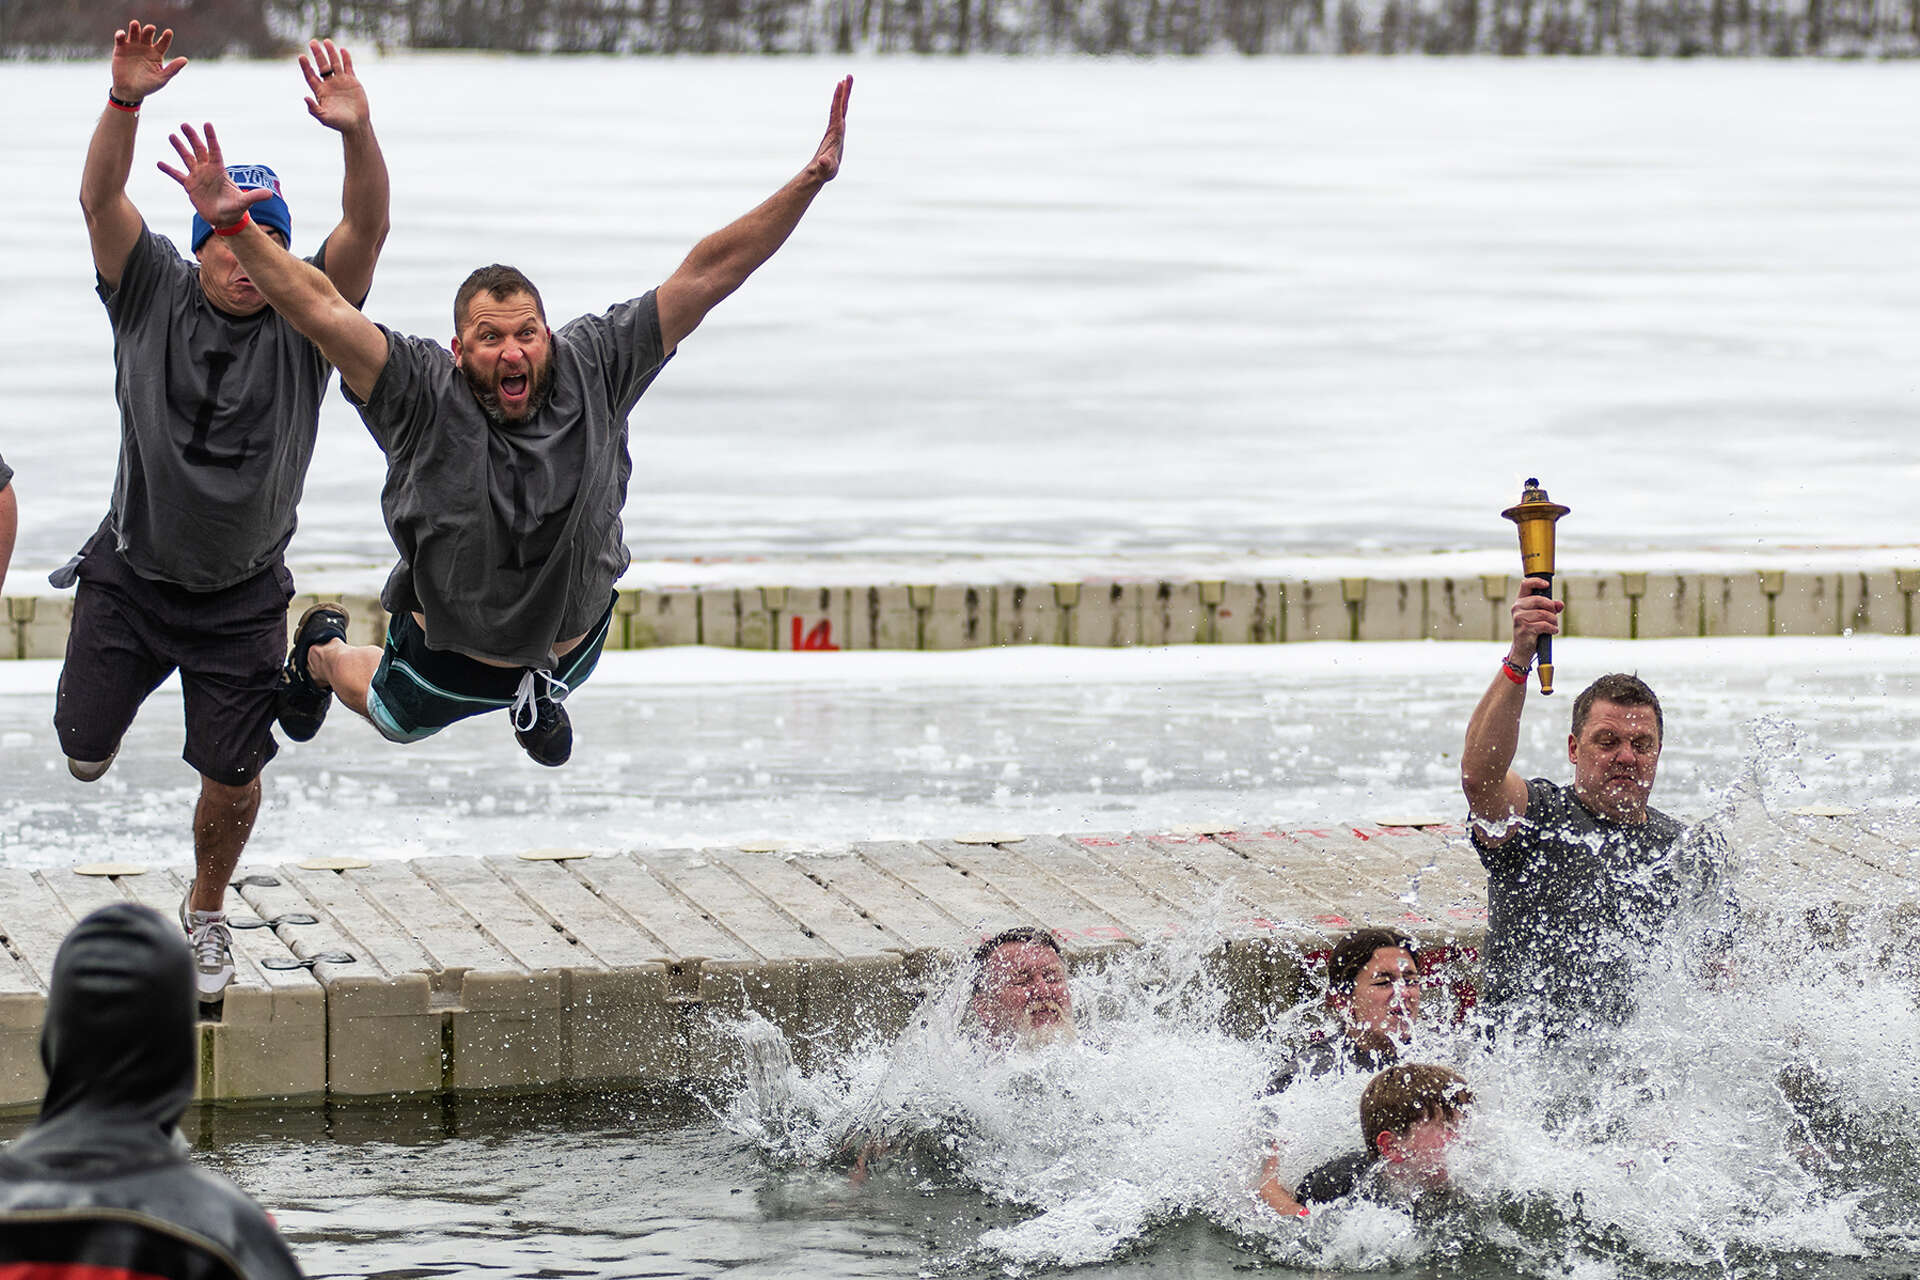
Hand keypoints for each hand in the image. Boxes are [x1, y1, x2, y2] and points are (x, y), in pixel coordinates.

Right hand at [110, 20, 187, 102]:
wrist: (129, 91)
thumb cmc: (148, 86)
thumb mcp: (162, 79)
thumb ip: (173, 69)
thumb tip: (185, 59)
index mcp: (156, 54)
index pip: (162, 43)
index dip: (166, 37)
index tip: (169, 32)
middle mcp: (145, 48)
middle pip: (148, 35)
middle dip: (149, 30)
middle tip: (151, 28)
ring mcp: (133, 47)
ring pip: (134, 34)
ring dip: (135, 28)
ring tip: (135, 24)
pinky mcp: (120, 49)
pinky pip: (120, 39)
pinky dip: (120, 34)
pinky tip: (122, 34)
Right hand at [157, 122, 274, 230]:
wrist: (226, 219)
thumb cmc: (236, 210)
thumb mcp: (244, 203)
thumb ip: (254, 196)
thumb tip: (269, 194)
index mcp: (219, 171)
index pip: (214, 150)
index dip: (211, 138)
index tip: (207, 123)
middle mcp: (208, 171)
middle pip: (199, 150)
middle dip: (192, 137)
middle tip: (184, 124)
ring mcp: (198, 177)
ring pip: (187, 159)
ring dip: (180, 148)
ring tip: (172, 136)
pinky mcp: (190, 186)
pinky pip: (177, 175)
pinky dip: (169, 170)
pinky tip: (159, 163)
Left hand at [301, 39, 369, 133]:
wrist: (356, 125)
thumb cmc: (339, 123)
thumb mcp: (324, 118)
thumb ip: (314, 109)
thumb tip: (305, 98)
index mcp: (320, 91)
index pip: (311, 75)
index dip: (306, 66)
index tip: (301, 56)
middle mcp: (329, 84)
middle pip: (321, 66)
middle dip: (317, 54)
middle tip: (312, 42)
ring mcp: (341, 82)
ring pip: (334, 64)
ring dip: (331, 53)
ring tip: (327, 41)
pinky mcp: (352, 82)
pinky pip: (348, 67)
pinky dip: (346, 59)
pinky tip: (343, 50)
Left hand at [805, 76, 852, 183]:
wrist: (818, 173)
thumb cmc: (824, 171)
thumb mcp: (826, 168)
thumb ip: (825, 165)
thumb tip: (823, 162)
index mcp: (834, 132)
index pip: (836, 111)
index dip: (839, 98)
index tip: (841, 83)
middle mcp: (834, 128)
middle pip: (839, 105)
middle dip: (844, 91)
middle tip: (848, 76)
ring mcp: (835, 130)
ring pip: (840, 109)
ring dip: (844, 95)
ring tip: (847, 82)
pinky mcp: (837, 134)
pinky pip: (841, 115)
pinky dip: (843, 105)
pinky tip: (844, 101)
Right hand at [1509, 576, 1561, 662]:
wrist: (1522, 648)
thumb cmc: (1532, 629)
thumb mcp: (1541, 616)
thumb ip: (1551, 608)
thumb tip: (1560, 604)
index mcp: (1520, 601)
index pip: (1525, 584)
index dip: (1536, 582)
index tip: (1546, 585)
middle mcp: (1517, 608)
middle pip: (1539, 600)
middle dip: (1551, 608)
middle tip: (1554, 615)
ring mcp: (1519, 618)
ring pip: (1544, 614)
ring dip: (1553, 621)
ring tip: (1553, 625)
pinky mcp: (1524, 629)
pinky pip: (1544, 625)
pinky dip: (1552, 628)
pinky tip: (1552, 631)